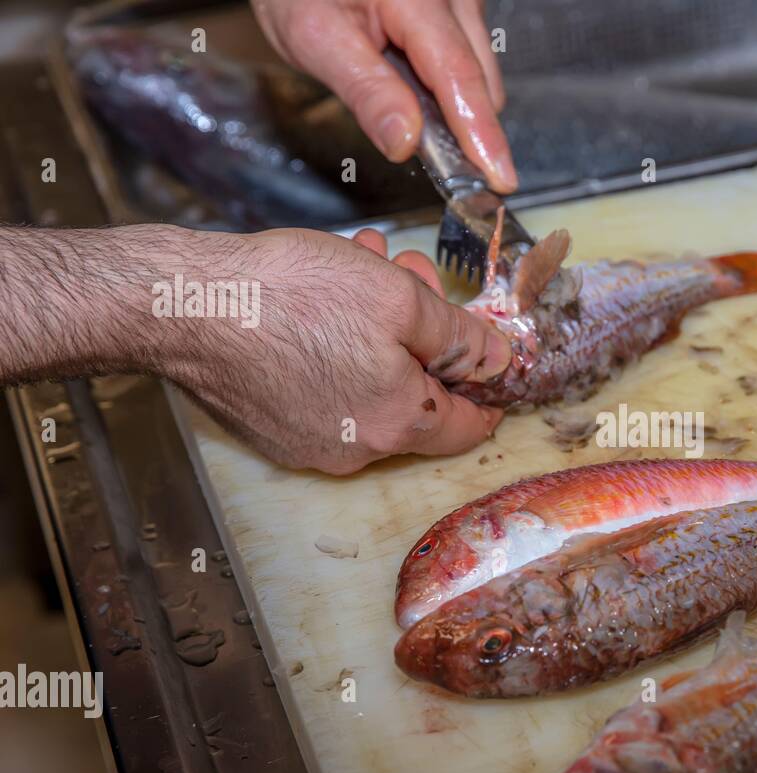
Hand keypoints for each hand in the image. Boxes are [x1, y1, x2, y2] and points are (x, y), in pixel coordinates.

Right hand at [165, 227, 509, 473]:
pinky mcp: (273, 426)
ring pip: (373, 385)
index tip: (489, 357)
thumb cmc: (292, 296)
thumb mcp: (400, 298)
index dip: (488, 389)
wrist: (183, 306)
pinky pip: (329, 389)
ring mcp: (310, 443)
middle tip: (415, 277)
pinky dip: (340, 346)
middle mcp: (357, 449)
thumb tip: (498, 362)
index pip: (470, 427)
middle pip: (419, 398)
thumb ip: (459, 336)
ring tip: (368, 264)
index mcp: (400, 425)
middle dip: (426, 334)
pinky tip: (327, 294)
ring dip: (382, 328)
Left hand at [252, 0, 516, 191]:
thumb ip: (364, 91)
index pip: (459, 74)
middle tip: (426, 153)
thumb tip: (405, 142)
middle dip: (462, 124)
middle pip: (480, 80)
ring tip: (403, 99)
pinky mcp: (460, 9)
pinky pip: (470, 60)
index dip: (481, 132)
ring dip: (452, 104)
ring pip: (480, 74)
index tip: (498, 177)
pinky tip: (412, 81)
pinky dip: (447, 85)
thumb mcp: (314, 38)